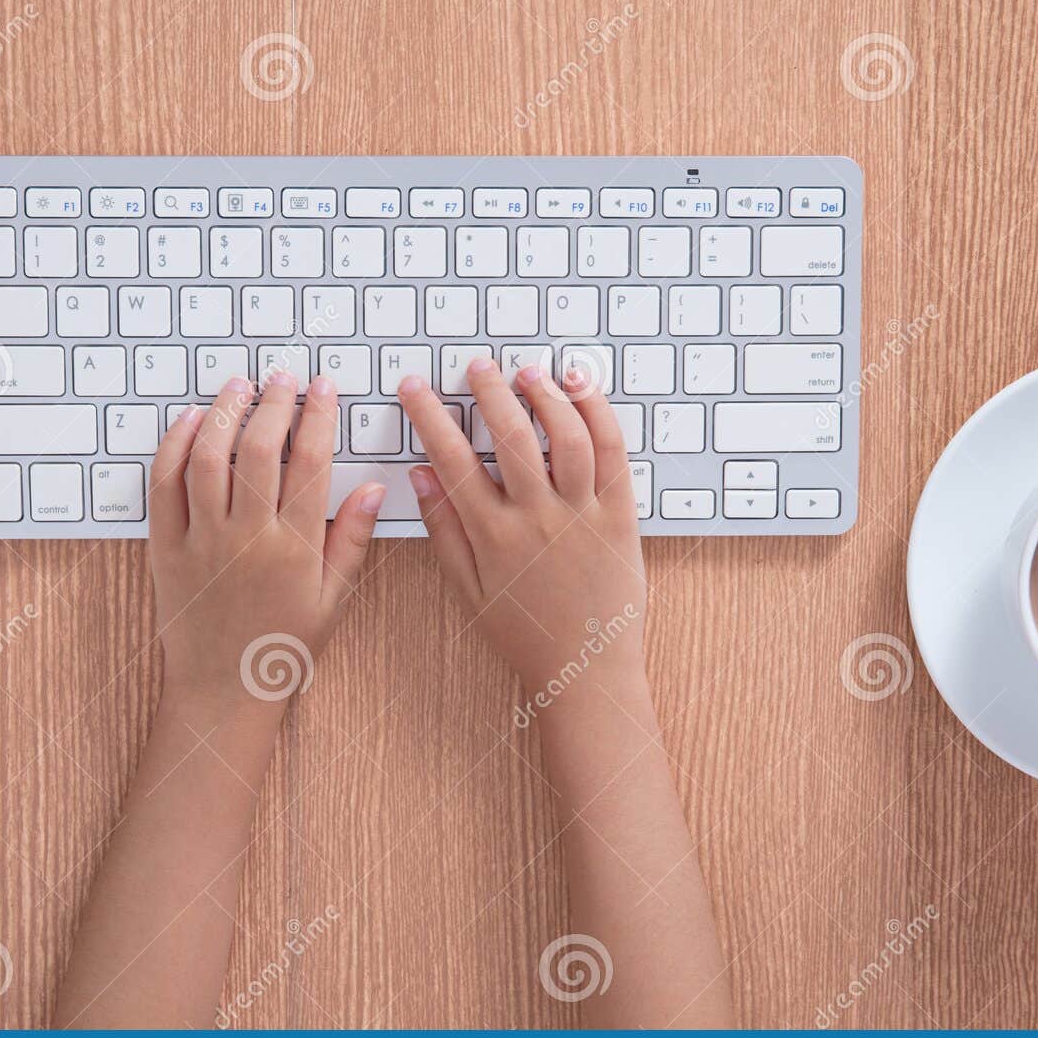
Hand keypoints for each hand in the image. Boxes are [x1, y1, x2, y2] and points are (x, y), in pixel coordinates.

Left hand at [147, 371, 382, 709]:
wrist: (223, 689)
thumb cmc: (283, 646)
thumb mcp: (332, 598)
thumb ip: (352, 539)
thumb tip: (375, 487)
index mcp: (294, 549)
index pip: (310, 463)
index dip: (318, 417)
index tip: (322, 388)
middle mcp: (246, 539)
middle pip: (258, 450)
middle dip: (273, 403)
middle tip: (282, 378)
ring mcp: (201, 541)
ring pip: (208, 458)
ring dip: (225, 413)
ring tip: (239, 386)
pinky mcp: (165, 547)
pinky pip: (164, 485)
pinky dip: (176, 446)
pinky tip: (193, 422)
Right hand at [397, 358, 646, 692]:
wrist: (585, 670)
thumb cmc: (525, 634)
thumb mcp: (468, 589)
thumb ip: (443, 529)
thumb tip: (420, 475)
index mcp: (494, 536)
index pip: (452, 459)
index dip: (429, 416)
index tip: (417, 387)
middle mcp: (538, 519)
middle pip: (510, 435)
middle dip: (488, 391)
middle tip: (477, 367)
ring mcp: (582, 515)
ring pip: (565, 436)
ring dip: (545, 395)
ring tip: (528, 373)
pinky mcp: (620, 516)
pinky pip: (612, 454)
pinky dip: (598, 413)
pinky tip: (581, 389)